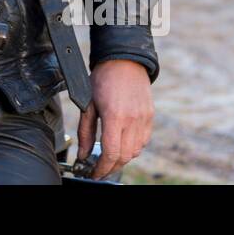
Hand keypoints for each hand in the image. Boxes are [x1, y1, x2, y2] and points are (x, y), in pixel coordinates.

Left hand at [76, 58, 153, 179]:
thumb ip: (86, 132)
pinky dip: (132, 148)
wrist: (124, 61)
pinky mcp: (150, 117)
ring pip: (135, 151)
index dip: (102, 168)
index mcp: (115, 116)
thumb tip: (83, 154)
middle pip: (124, 156)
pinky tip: (122, 144)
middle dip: (111, 167)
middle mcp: (133, 120)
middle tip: (99, 170)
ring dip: (122, 158)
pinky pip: (143, 141)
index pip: (111, 153)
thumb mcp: (88, 104)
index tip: (94, 173)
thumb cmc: (103, 79)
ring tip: (109, 157)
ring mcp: (144, 119)